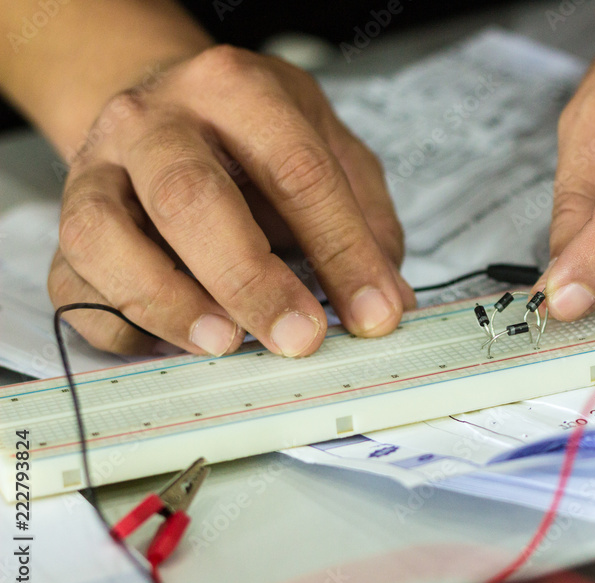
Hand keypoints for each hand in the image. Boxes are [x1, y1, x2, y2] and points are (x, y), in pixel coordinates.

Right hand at [49, 45, 413, 356]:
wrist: (168, 106)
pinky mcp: (72, 221)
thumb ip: (365, 221)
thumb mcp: (328, 148)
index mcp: (236, 90)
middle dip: (252, 280)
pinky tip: (177, 344)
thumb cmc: (253, 135)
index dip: (342, 250)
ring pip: (105, 238)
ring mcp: (99, 169)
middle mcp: (155, 121)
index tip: (375, 314)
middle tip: (300, 338)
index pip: (296, 170)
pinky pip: (76, 285)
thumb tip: (388, 304)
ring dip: (170, 304)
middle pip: (191, 198)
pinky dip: (124, 326)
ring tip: (227, 343)